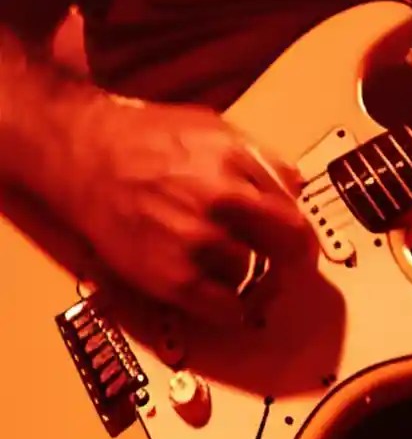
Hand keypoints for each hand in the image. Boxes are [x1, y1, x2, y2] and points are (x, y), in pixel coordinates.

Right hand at [66, 99, 314, 326]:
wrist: (83, 156)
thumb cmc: (145, 138)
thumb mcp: (214, 127)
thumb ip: (259, 158)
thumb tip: (296, 187)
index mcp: (240, 163)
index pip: (296, 207)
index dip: (301, 228)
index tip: (299, 241)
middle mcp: (224, 202)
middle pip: (291, 244)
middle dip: (295, 258)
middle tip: (289, 267)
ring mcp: (199, 241)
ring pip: (256, 274)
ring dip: (253, 278)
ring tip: (238, 272)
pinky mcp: (172, 276)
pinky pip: (225, 308)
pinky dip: (233, 310)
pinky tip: (229, 303)